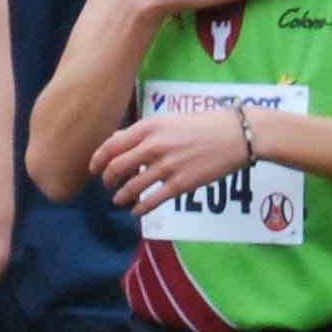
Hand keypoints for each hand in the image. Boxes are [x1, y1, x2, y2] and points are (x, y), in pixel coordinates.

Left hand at [94, 104, 255, 214]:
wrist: (238, 134)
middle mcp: (154, 146)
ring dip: (121, 197)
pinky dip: (140, 209)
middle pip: (116, 167)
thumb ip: (147, 132)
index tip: (94, 168)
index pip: (112, 145)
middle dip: (107, 180)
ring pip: (131, 187)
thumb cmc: (207, 124)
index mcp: (149, 127)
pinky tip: (137, 212)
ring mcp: (167, 167)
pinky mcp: (181, 185)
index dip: (98, 159)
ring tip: (119, 200)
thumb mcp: (171, 119)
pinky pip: (152, 201)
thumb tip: (125, 144)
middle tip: (107, 185)